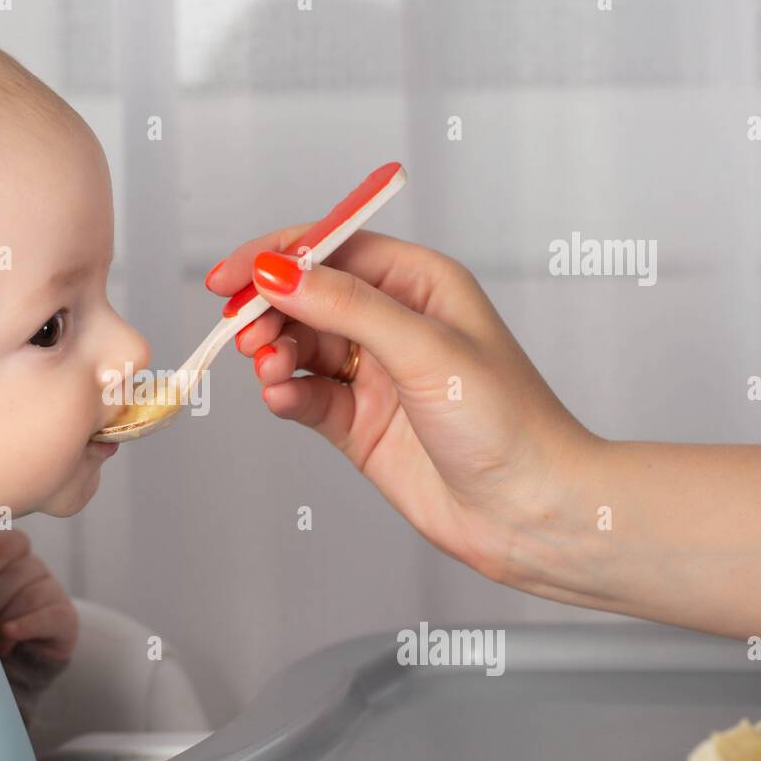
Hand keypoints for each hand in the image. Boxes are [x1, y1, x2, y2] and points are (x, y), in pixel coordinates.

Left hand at [0, 529, 78, 659]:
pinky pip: (49, 617)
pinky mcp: (66, 620)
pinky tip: (10, 633)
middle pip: (18, 570)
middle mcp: (34, 570)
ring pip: (31, 595)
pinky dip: (26, 625)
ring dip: (5, 620)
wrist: (9, 665)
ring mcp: (53, 592)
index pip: (13, 541)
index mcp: (9, 559)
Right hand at [207, 226, 598, 584]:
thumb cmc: (507, 423)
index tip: (230, 277)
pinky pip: (306, 395)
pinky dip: (286, 394)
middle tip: (244, 335)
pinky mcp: (359, 422)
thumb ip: (348, 307)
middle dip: (269, 311)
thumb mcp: (425, 349)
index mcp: (420, 284)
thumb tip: (279, 273)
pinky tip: (282, 398)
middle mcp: (395, 322)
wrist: (530, 513)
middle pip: (307, 297)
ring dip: (275, 354)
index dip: (277, 256)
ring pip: (300, 347)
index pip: (333, 248)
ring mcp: (375, 374)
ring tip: (270, 371)